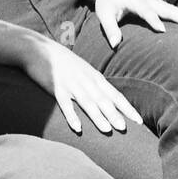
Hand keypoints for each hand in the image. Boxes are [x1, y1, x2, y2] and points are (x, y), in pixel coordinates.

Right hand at [18, 32, 142, 134]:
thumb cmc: (62, 61)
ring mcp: (71, 84)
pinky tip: (78, 128)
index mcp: (94, 76)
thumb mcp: (83, 69)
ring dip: (98, 116)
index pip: (115, 94)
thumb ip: (95, 83)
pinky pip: (65, 104)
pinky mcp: (56, 87)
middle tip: (125, 129)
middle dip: (115, 114)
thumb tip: (108, 98)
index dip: (127, 108)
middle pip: (103, 99)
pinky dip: (72, 116)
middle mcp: (86, 80)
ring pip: (87, 102)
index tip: (139, 121)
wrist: (38, 48)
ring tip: (108, 130)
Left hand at [91, 0, 177, 48]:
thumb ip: (109, 28)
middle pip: (169, 10)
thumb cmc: (108, 2)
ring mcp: (158, 3)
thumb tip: (115, 45)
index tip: (161, 30)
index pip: (145, 10)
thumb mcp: (104, 14)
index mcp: (135, 1)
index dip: (153, 19)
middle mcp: (150, 1)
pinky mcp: (162, 7)